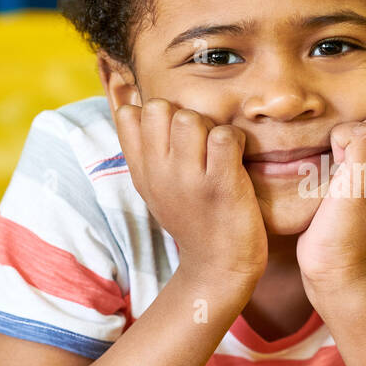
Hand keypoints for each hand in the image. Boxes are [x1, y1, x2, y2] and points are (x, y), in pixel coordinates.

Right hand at [113, 98, 266, 283]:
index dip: (155, 112)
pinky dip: (236, 140)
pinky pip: (224, 136)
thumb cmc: (193, 220)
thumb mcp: (155, 186)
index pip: (128, 114)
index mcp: (141, 171)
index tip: (173, 133)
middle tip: (201, 142)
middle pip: (159, 107)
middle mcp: (158, 173)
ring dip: (210, 126)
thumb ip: (143, 148)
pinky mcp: (220, 185)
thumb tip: (129, 97)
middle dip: (183, 115)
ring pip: (190, 118)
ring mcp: (188, 179)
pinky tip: (236, 159)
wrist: (219, 268)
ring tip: (218, 151)